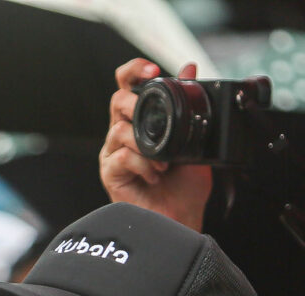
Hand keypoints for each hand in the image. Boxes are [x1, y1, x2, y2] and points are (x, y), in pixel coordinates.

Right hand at [101, 59, 213, 230]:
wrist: (183, 218)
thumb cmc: (185, 187)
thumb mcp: (194, 138)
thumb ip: (189, 104)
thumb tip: (190, 68)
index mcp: (140, 122)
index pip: (126, 85)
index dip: (134, 70)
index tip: (152, 69)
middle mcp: (123, 135)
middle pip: (116, 100)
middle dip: (135, 104)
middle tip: (155, 118)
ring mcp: (114, 154)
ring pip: (119, 129)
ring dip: (145, 144)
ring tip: (163, 162)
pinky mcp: (110, 174)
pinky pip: (121, 156)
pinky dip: (142, 164)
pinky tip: (154, 175)